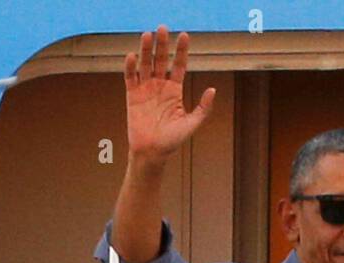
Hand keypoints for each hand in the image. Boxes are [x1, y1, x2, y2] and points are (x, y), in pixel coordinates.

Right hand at [123, 26, 215, 164]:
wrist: (151, 153)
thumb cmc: (172, 141)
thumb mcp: (191, 124)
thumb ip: (203, 108)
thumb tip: (213, 89)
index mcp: (174, 90)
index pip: (178, 65)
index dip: (181, 50)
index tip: (184, 35)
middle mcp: (160, 86)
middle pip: (161, 60)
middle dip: (162, 44)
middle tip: (162, 28)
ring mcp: (145, 89)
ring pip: (146, 65)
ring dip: (146, 50)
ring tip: (147, 35)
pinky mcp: (132, 96)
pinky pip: (130, 78)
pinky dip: (130, 67)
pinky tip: (132, 56)